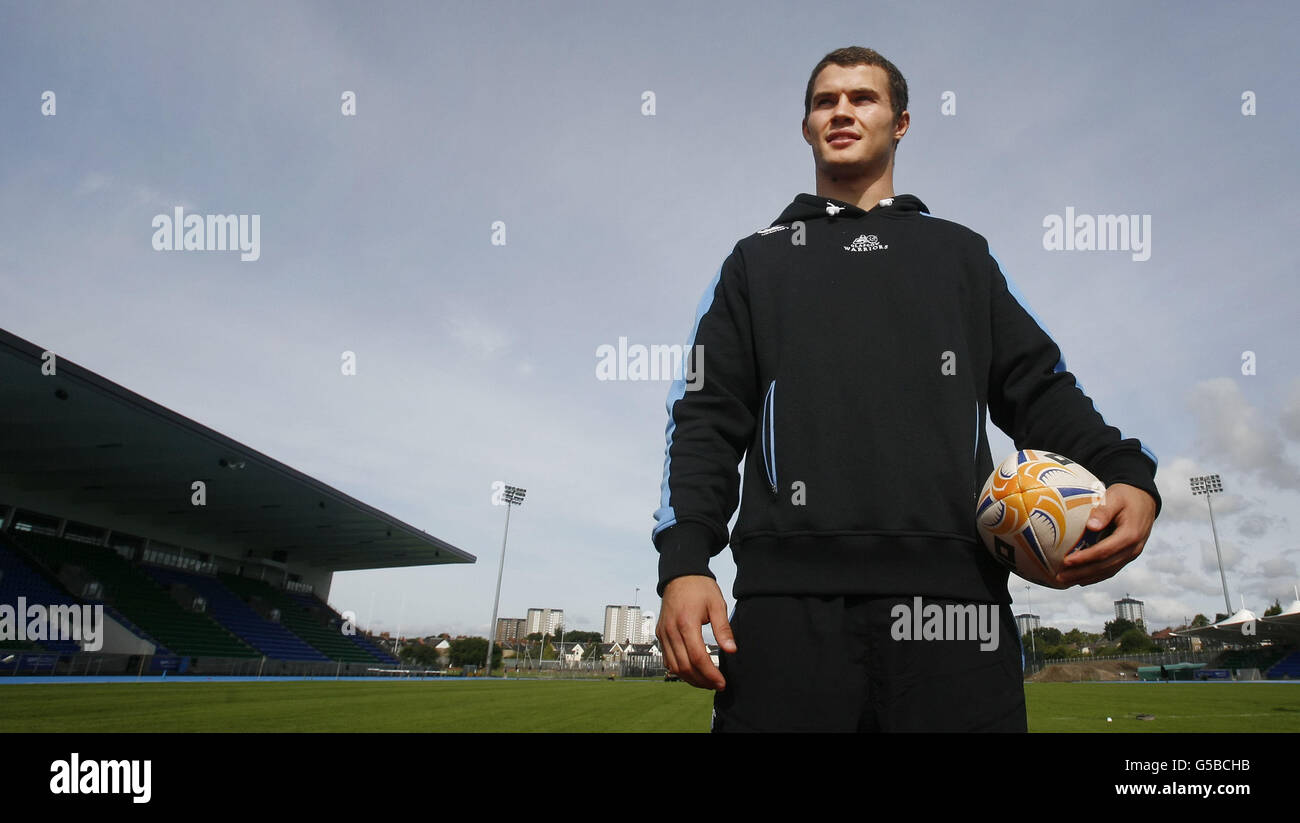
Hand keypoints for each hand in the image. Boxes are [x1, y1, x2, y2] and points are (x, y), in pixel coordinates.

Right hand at [656, 575, 735, 690]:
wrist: (680, 575)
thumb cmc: (700, 588)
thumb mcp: (717, 604)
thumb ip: (723, 628)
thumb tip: (732, 650)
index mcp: (686, 622)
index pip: (697, 657)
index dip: (710, 674)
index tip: (722, 682)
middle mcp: (671, 630)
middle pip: (684, 666)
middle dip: (702, 680)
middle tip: (717, 685)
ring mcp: (663, 633)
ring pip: (674, 666)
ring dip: (690, 678)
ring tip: (707, 682)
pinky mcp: (660, 634)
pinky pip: (667, 659)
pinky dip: (680, 670)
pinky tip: (693, 672)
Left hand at [1056, 483, 1156, 586]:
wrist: (1144, 499)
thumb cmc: (1126, 496)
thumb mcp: (1115, 497)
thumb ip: (1104, 510)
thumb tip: (1091, 526)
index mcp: (1130, 535)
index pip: (1104, 551)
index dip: (1085, 558)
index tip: (1066, 561)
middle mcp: (1133, 548)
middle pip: (1105, 566)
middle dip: (1081, 573)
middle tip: (1060, 577)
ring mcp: (1131, 553)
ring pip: (1108, 571)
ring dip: (1086, 577)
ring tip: (1065, 581)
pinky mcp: (1128, 555)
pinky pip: (1112, 569)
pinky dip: (1096, 576)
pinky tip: (1081, 579)